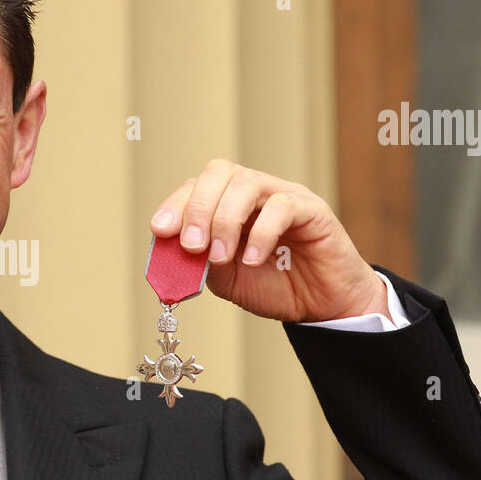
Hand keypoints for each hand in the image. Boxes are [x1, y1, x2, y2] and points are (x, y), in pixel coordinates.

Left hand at [149, 159, 388, 322]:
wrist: (321, 306)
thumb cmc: (274, 286)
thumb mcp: (224, 278)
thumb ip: (199, 261)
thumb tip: (171, 249)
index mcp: (228, 204)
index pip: (196, 186)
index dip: (175, 205)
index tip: (160, 231)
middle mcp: (255, 193)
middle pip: (219, 173)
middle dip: (198, 208)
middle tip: (192, 246)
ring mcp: (284, 196)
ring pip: (247, 183)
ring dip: (225, 220)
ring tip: (221, 257)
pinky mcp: (312, 209)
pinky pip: (282, 206)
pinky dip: (261, 232)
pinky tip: (254, 259)